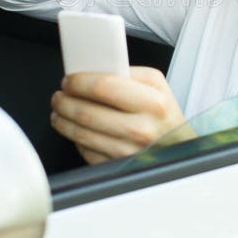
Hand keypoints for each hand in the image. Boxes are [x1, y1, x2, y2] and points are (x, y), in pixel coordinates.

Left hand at [50, 66, 194, 163]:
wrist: (179, 147)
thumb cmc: (164, 114)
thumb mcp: (157, 85)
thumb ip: (127, 73)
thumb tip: (91, 70)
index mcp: (152, 102)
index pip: (104, 87)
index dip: (79, 81)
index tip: (69, 79)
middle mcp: (141, 129)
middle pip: (87, 112)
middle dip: (64, 101)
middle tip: (59, 95)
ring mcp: (128, 152)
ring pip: (81, 134)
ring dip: (62, 120)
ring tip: (59, 111)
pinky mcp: (118, 168)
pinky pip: (86, 151)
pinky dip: (76, 139)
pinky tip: (76, 130)